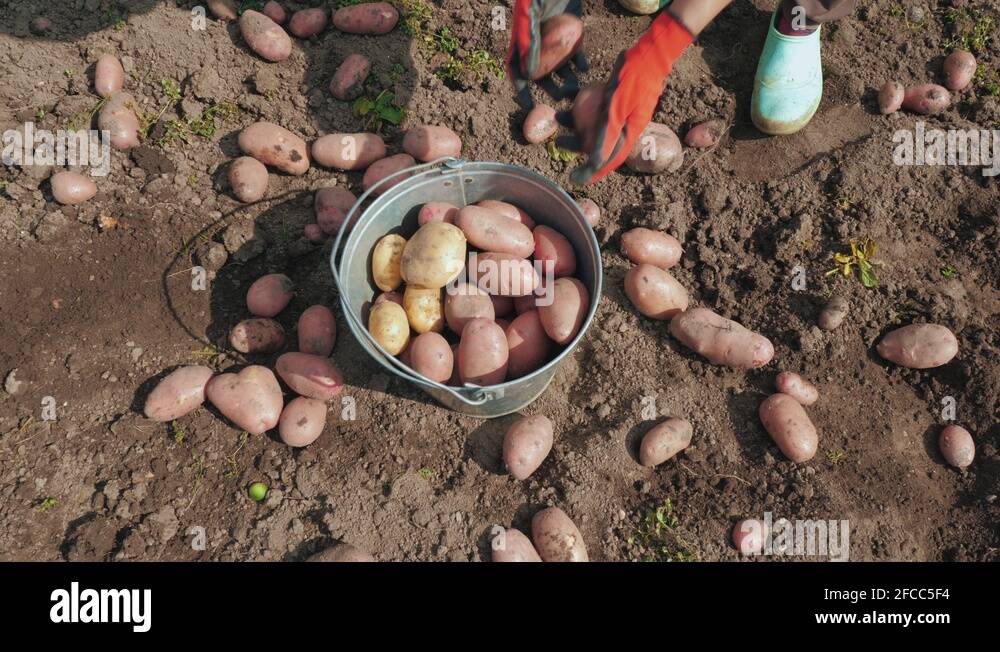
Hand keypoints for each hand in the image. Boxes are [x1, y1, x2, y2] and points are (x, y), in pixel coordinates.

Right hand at [506, 0, 587, 108]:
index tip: (527, 104)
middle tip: (558, 101)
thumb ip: (529, 40)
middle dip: (546, 88)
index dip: (519, 87)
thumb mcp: (532, 11)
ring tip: (574, 89)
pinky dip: (579, 61)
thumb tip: (529, 73)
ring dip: (565, 78)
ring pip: (558, 64)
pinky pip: (574, 51)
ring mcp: (555, 36)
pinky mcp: (572, 30)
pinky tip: (585, 69)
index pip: (516, 68)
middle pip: (539, 71)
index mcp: (522, 37)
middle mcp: (537, 41)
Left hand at [557, 10, 693, 184]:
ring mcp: (615, 113)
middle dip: (577, 146)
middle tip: (558, 143)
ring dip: (574, 124)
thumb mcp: (617, 110)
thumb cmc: (633, 82)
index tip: (575, 179)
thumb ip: (606, 135)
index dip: (592, 173)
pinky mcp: (610, 100)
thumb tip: (595, 163)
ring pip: (591, 125)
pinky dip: (580, 106)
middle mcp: (620, 127)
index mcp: (626, 135)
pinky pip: (592, 109)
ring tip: (558, 118)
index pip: (609, 161)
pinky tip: (566, 100)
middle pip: (597, 144)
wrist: (645, 55)